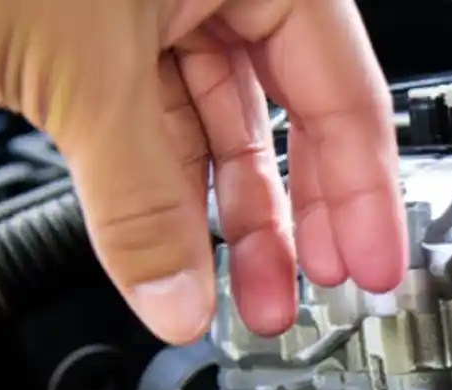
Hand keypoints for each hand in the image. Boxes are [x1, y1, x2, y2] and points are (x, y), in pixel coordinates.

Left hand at [0, 0, 405, 343]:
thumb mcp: (81, 72)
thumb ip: (140, 198)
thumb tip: (179, 297)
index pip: (345, 92)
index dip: (362, 194)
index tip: (371, 269)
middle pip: (291, 116)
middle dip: (298, 218)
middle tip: (315, 293)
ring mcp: (159, 7)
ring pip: (216, 129)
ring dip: (229, 219)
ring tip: (248, 299)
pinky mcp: (100, 37)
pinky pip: (151, 127)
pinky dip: (162, 192)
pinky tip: (177, 254)